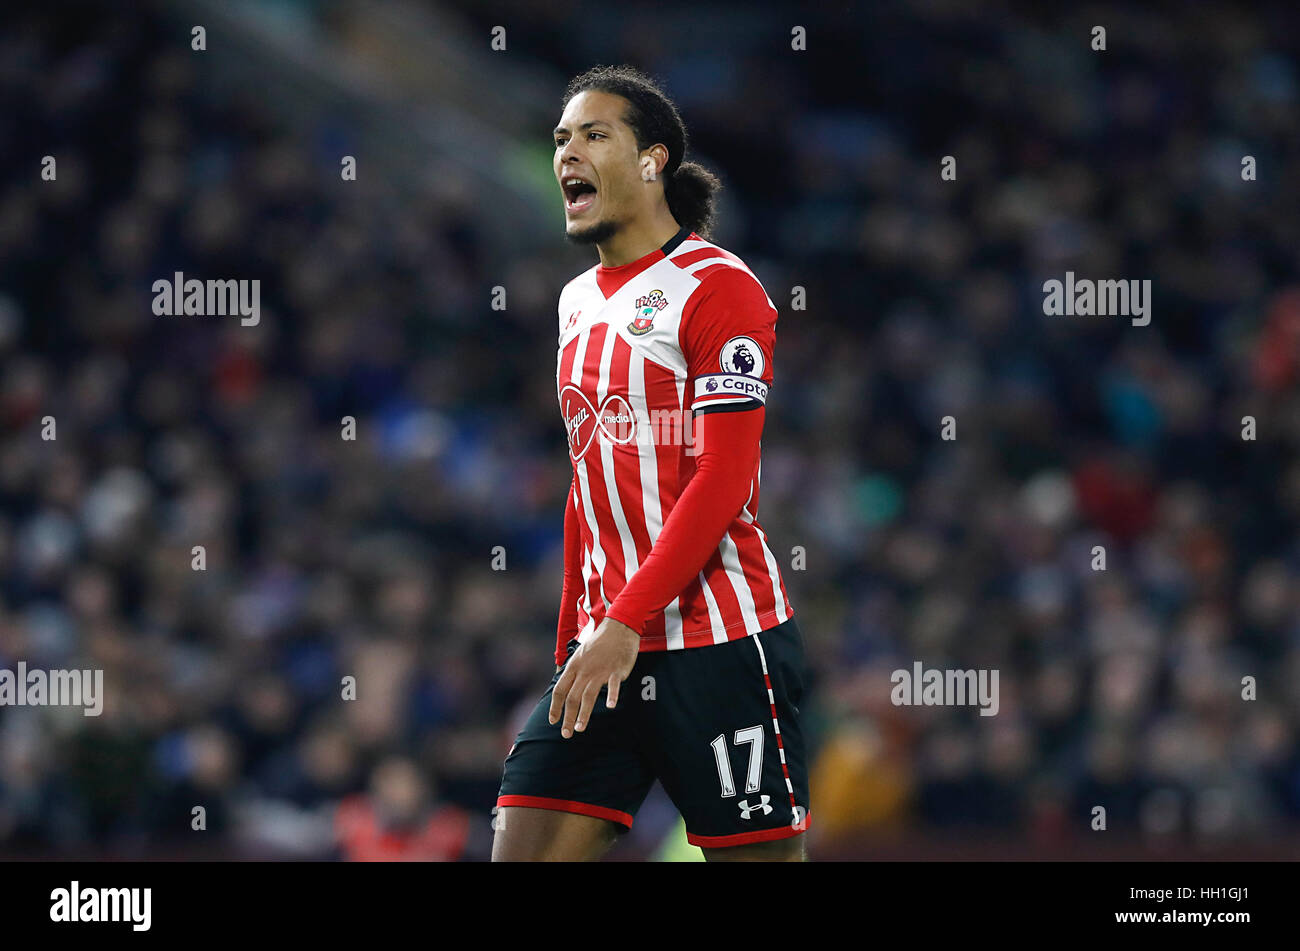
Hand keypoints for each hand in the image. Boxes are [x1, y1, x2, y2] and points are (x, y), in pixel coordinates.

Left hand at [548, 617, 639, 737]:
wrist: (618, 627)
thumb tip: (565, 683)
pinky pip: (613, 686)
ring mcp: (600, 671)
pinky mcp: (616, 671)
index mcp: (574, 666)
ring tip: (579, 728)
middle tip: (566, 734)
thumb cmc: (601, 642)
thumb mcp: (581, 654)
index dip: (555, 707)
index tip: (553, 721)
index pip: (560, 690)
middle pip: (572, 697)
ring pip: (588, 696)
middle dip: (567, 718)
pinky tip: (611, 706)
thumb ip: (574, 670)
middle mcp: (584, 671)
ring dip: (583, 714)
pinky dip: (612, 696)